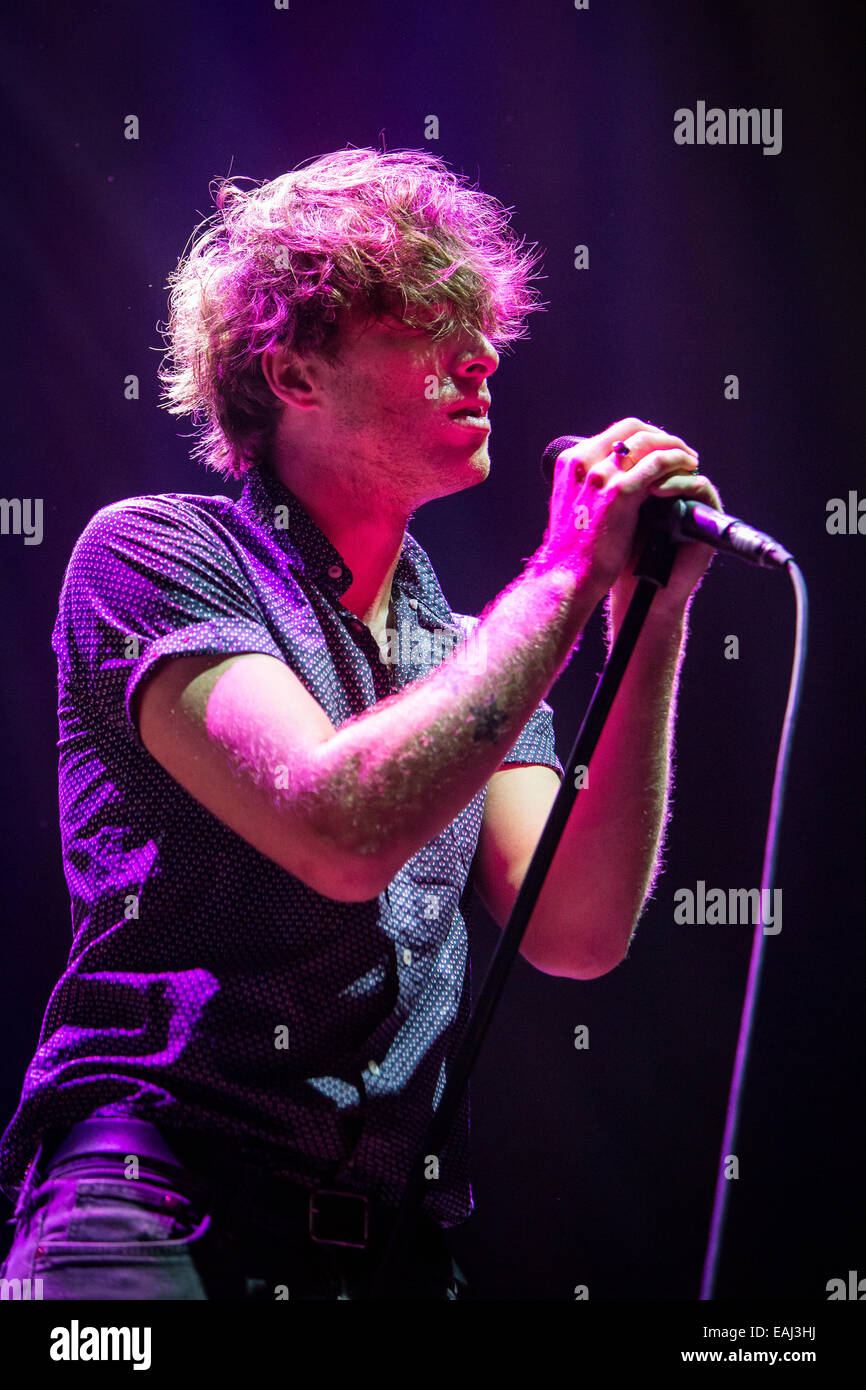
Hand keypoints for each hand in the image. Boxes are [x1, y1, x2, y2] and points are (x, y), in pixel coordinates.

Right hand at [539, 417, 720, 630]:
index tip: (659, 447)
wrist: (568, 575)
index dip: (643, 435)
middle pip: (632, 429)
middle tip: (680, 451)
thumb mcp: (575, 504)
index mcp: (570, 462)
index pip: (615, 432)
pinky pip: (658, 464)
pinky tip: (688, 469)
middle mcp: (583, 462)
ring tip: (689, 460)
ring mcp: (601, 475)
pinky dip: (677, 462)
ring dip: (674, 446)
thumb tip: (621, 474)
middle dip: (661, 436)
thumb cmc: (574, 549)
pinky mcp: (620, 492)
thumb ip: (593, 483)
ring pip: (648, 443)